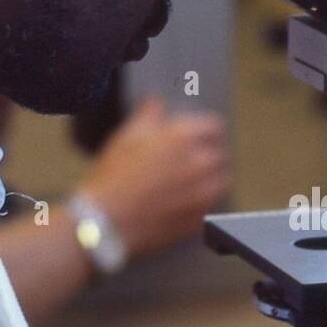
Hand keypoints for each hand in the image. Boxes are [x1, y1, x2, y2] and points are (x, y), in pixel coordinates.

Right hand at [77, 97, 230, 258]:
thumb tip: (157, 104)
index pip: (214, 126)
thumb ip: (148, 116)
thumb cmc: (112, 178)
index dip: (204, 130)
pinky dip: (203, 201)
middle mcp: (200, 163)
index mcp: (183, 137)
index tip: (198, 135)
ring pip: (221, 181)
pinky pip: (211, 205)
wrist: (105, 222)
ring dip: (211, 178)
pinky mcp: (198, 218)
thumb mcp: (126, 137)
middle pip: (220, 154)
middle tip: (189, 160)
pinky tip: (183, 202)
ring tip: (191, 181)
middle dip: (207, 154)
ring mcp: (203, 193)